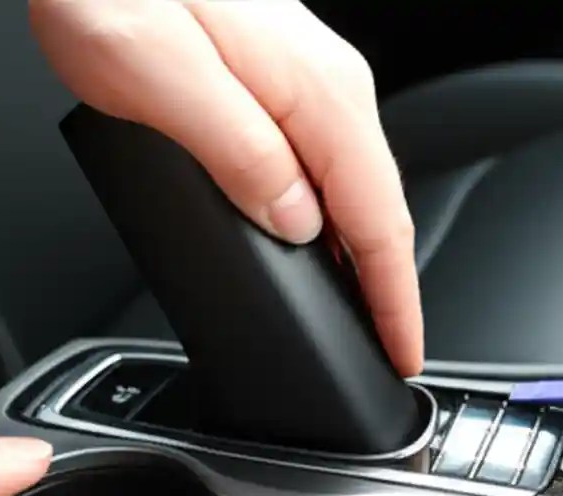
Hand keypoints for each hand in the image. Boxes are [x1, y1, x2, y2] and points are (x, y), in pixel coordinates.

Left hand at [30, 0, 424, 375]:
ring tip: (356, 311)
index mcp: (314, 91)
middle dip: (389, 286)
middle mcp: (326, 82)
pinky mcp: (278, 76)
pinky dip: (333, 215)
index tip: (401, 351)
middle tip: (386, 348)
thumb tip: (298, 222)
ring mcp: (306, 77)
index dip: (395, 297)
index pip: (380, 218)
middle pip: (379, 206)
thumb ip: (240, 154)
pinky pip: (325, 163)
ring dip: (361, 254)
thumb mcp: (160, 77)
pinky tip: (314, 240)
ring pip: (353, 186)